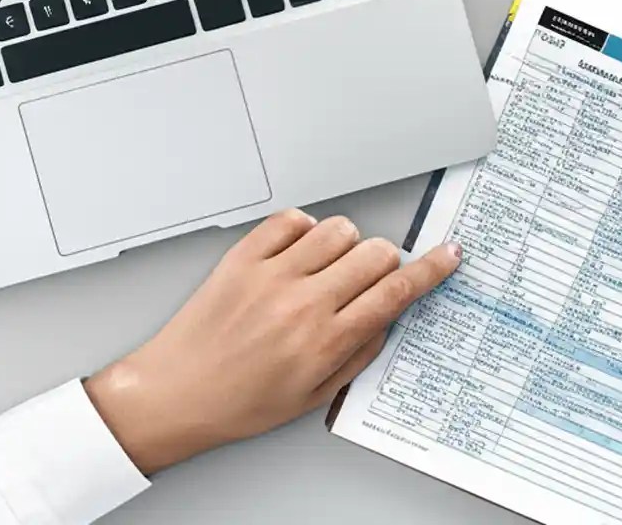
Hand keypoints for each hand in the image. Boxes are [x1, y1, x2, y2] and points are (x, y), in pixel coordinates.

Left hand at [83, 210, 459, 474]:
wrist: (174, 394)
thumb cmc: (238, 401)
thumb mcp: (314, 396)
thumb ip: (360, 354)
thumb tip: (388, 317)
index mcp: (326, 341)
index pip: (396, 292)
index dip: (431, 269)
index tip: (447, 255)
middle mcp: (303, 303)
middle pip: (375, 254)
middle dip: (386, 262)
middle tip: (372, 278)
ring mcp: (271, 276)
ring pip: (339, 229)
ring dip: (347, 245)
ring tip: (330, 268)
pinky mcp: (242, 258)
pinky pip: (292, 220)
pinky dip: (304, 230)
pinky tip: (298, 254)